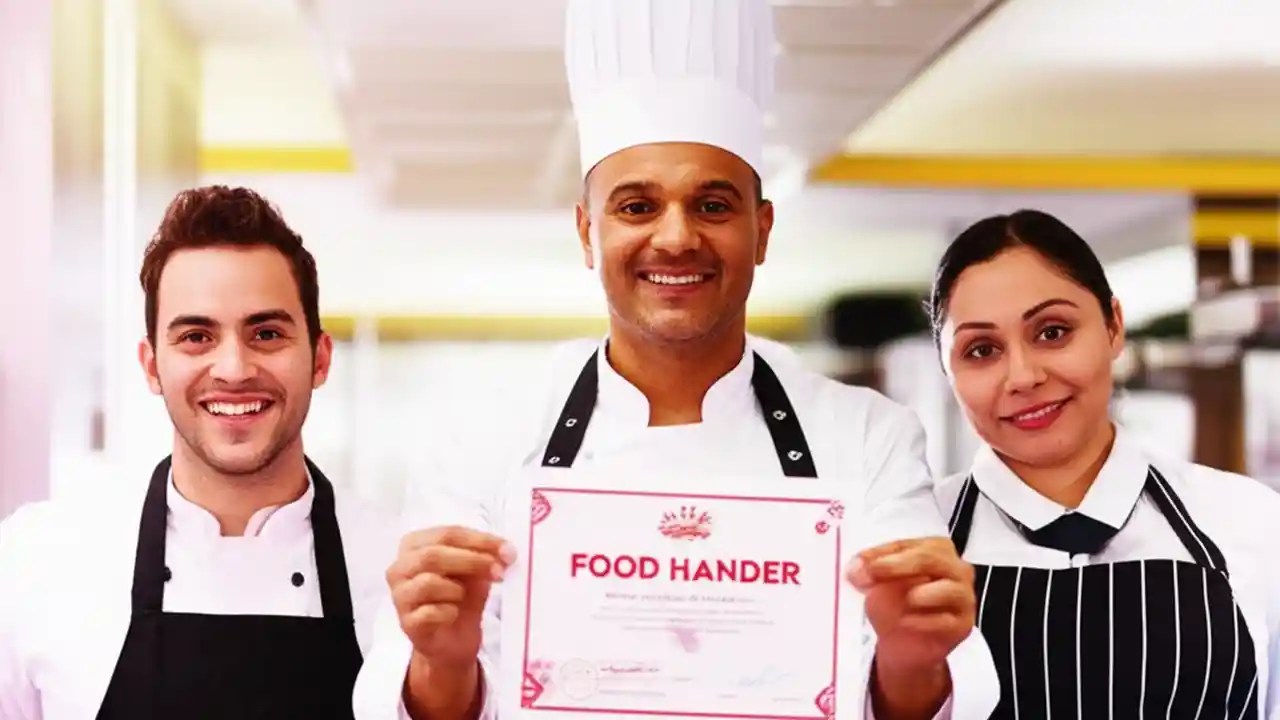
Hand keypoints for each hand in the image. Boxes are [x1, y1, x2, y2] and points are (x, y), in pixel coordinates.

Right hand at [387, 525, 515, 718]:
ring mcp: (400, 596)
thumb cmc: (461, 596)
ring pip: (428, 583)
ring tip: (464, 596)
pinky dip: (448, 612)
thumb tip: (505, 553)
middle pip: (433, 556)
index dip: (479, 541)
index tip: (507, 550)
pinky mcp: (406, 623)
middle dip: (471, 561)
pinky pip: (429, 613)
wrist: (454, 639)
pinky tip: (453, 614)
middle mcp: (400, 567)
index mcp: (415, 544)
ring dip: (456, 590)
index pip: (447, 534)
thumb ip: (486, 557)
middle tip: (498, 570)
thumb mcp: (476, 571)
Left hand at [846, 537, 974, 718]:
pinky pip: (947, 621)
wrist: (905, 643)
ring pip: (949, 589)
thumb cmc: (895, 602)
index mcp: (934, 548)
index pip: (907, 545)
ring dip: (922, 593)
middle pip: (930, 559)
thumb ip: (869, 572)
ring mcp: (963, 596)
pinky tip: (906, 622)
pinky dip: (925, 621)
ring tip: (905, 600)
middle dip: (898, 565)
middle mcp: (955, 568)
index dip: (881, 554)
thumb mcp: (878, 583)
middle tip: (873, 573)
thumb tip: (856, 569)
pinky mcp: (962, 625)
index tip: (857, 566)